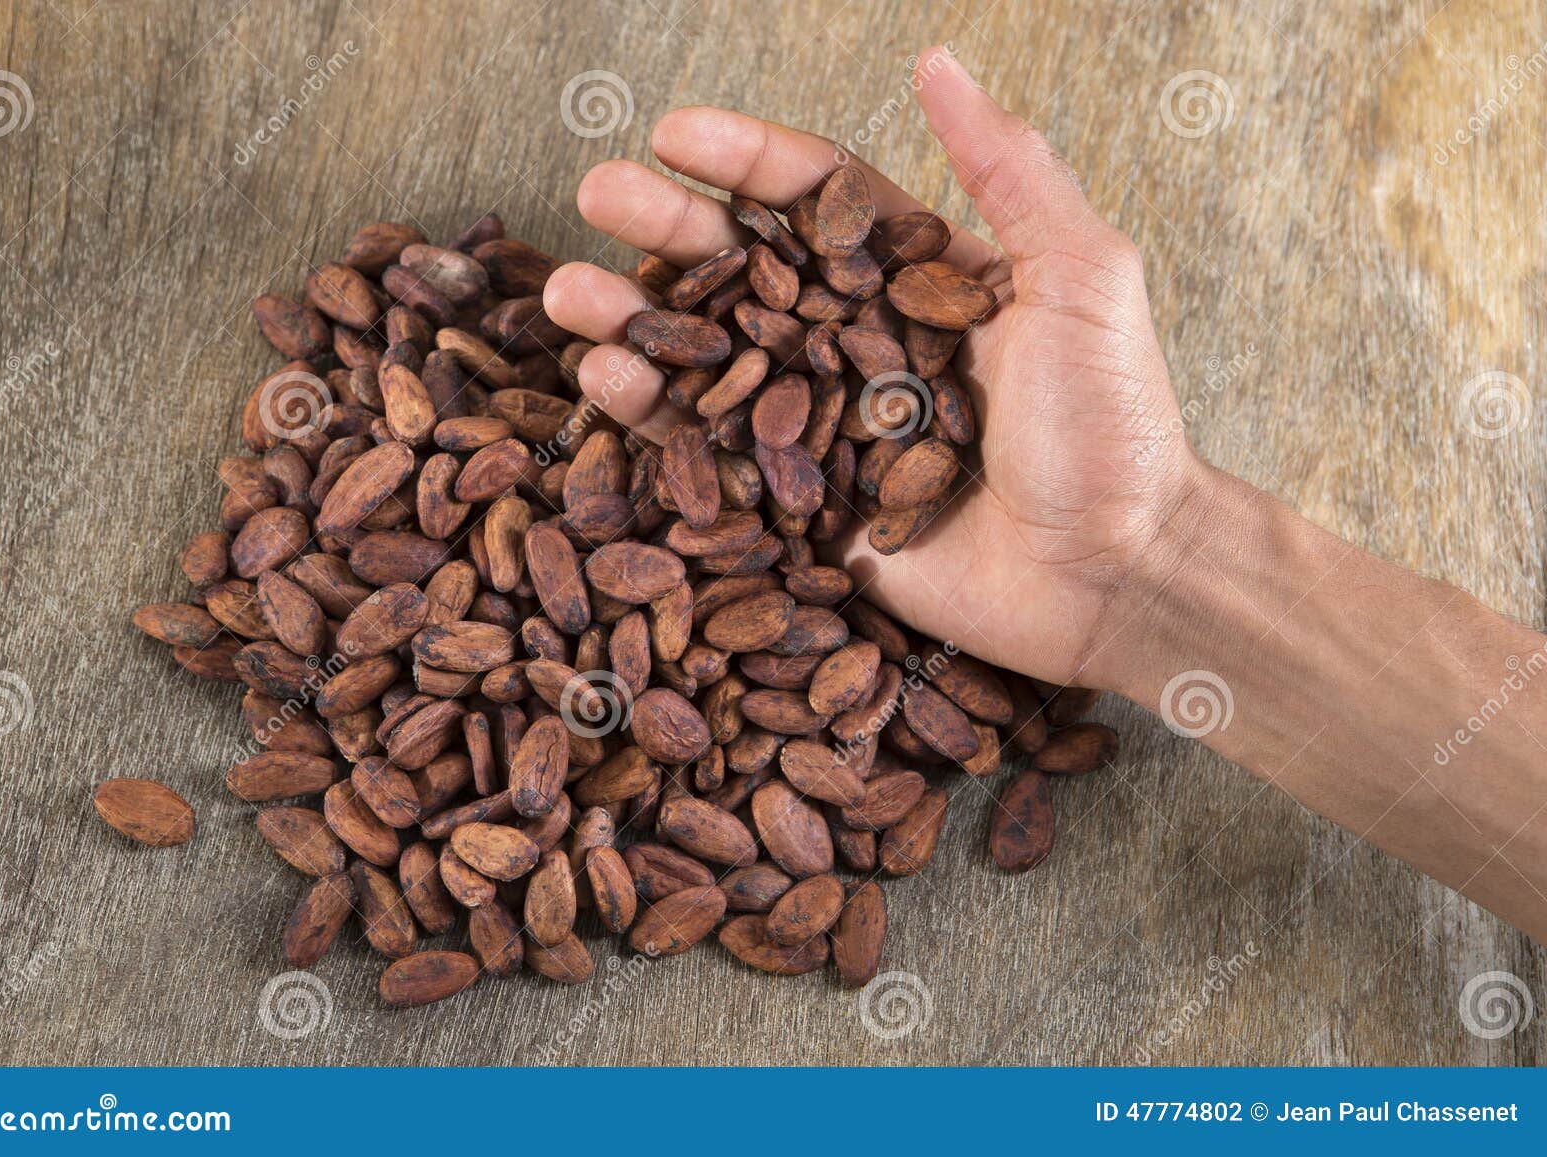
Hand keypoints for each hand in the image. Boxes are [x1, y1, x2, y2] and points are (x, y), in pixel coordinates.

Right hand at [543, 46, 1196, 688]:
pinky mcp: (805, 501)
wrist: (1115, 572)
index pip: (817, 199)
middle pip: (746, 269)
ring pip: (713, 357)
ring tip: (568, 292)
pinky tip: (602, 378)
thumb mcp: (1083, 278)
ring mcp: (826, 421)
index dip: (745, 160)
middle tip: (598, 194)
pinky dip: (652, 415)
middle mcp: (861, 340)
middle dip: (669, 228)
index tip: (675, 131)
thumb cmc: (1114, 427)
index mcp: (919, 276)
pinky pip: (715, 451)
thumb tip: (937, 63)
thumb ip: (1011, 172)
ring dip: (636, 320)